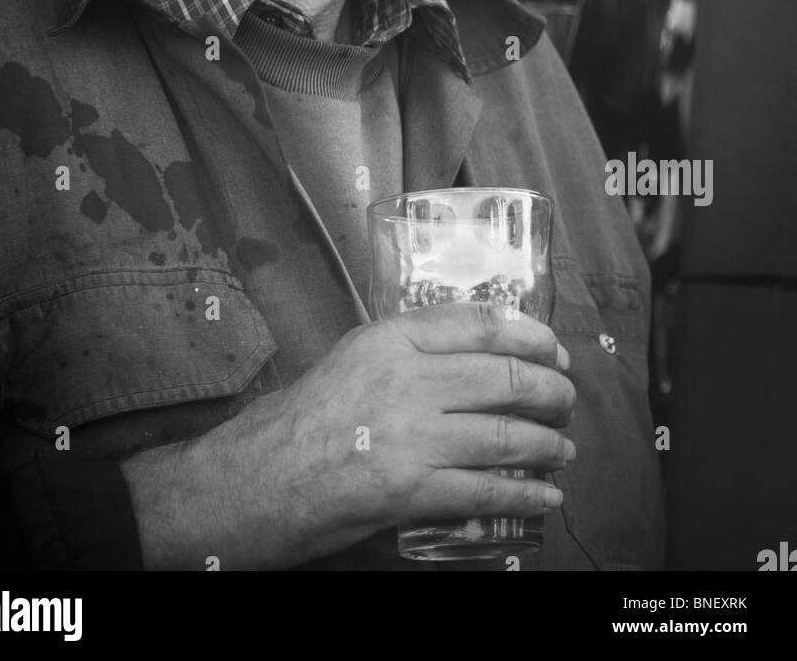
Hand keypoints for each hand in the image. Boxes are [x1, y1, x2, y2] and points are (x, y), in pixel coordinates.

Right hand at [123, 302, 574, 569]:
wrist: (252, 478)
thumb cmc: (298, 418)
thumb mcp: (351, 357)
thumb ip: (406, 349)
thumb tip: (470, 353)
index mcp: (391, 338)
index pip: (480, 323)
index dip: (530, 335)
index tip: (554, 348)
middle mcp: (408, 378)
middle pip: (505, 376)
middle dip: (551, 390)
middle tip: (567, 401)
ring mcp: (412, 435)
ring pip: (505, 434)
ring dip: (547, 444)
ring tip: (563, 449)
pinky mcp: (411, 489)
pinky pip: (486, 490)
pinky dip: (525, 492)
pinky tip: (545, 494)